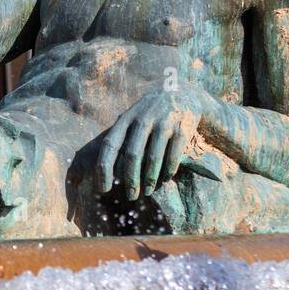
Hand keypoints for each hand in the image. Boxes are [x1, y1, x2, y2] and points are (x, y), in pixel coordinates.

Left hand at [96, 82, 213, 199]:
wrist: (184, 93)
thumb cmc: (151, 112)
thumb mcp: (132, 117)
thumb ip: (120, 136)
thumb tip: (105, 169)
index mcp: (126, 118)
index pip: (110, 145)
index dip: (105, 169)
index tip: (104, 189)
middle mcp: (143, 118)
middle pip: (132, 156)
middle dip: (130, 180)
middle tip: (131, 196)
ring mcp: (164, 122)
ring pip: (153, 158)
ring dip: (150, 179)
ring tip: (148, 191)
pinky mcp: (182, 128)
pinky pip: (173, 156)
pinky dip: (168, 171)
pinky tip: (165, 179)